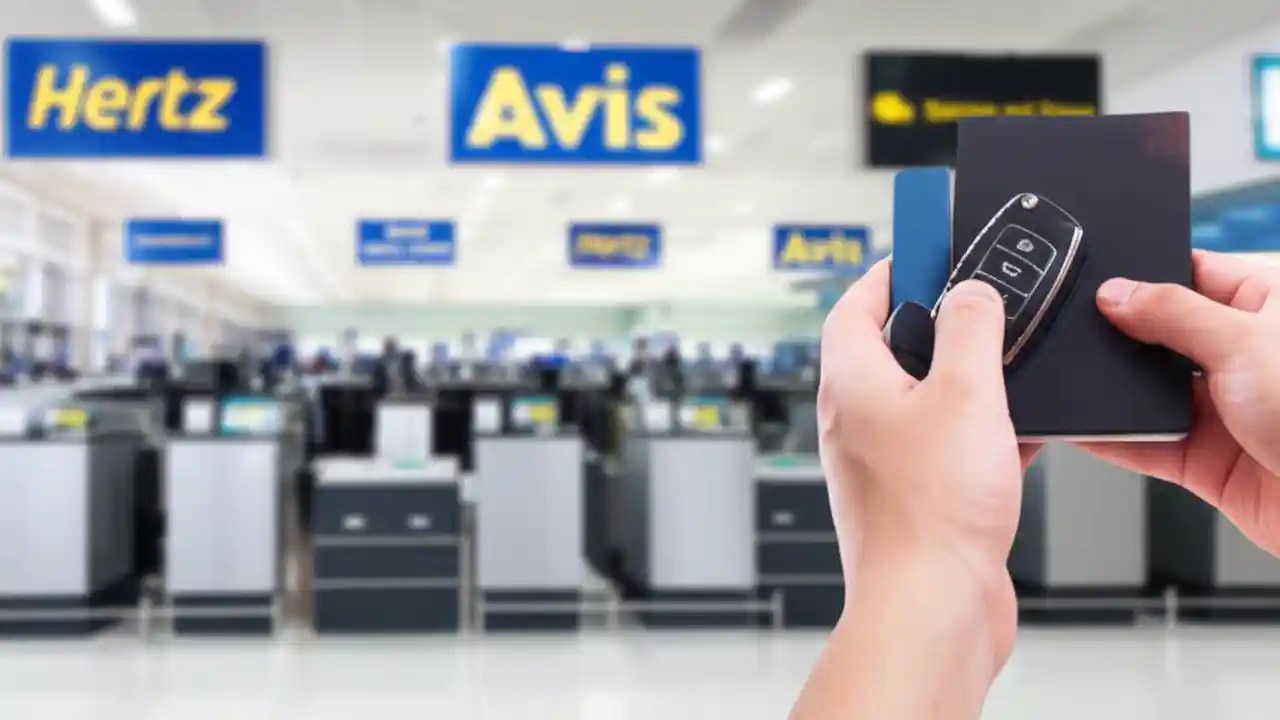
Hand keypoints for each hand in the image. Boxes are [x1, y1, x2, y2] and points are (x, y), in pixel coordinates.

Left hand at [791, 260, 1037, 719]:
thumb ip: (971, 329)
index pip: (856, 304)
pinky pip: (948, 446)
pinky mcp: (917, 497)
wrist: (933, 607)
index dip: (891, 271)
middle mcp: (858, 419)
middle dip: (938, 320)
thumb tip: (972, 291)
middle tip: (979, 300)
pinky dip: (983, 430)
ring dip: (967, 378)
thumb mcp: (965, 392)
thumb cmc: (931, 510)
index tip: (926, 249)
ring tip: (1010, 363)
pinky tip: (1023, 431)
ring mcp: (885, 460)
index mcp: (851, 381)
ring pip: (926, 398)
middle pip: (891, 346)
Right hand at [1079, 250, 1279, 554]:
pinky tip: (1090, 430)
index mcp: (1268, 303)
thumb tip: (1119, 292)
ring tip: (1085, 388)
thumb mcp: (1246, 343)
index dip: (1144, 279)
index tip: (1099, 288)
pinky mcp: (1209, 460)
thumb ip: (1174, 314)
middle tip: (1084, 340)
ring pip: (1151, 393)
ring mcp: (1227, 409)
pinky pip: (1147, 444)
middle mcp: (1247, 355)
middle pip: (1162, 336)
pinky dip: (1116, 439)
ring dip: (1118, 395)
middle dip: (1123, 342)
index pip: (1190, 275)